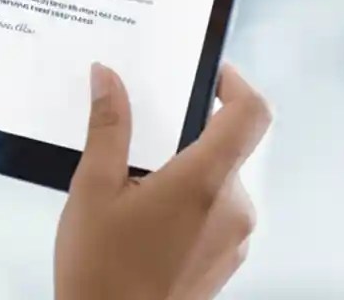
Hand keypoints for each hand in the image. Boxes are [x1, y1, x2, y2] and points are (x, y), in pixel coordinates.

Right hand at [56, 63, 271, 299]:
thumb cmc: (100, 269)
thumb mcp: (91, 189)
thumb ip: (107, 126)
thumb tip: (107, 76)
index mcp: (205, 183)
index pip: (252, 114)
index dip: (236, 82)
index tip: (210, 74)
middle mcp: (234, 208)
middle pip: (227, 146)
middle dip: (185, 133)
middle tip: (140, 133)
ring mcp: (235, 237)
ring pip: (219, 180)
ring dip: (183, 170)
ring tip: (131, 186)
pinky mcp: (227, 259)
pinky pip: (216, 211)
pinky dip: (187, 201)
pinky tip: (143, 217)